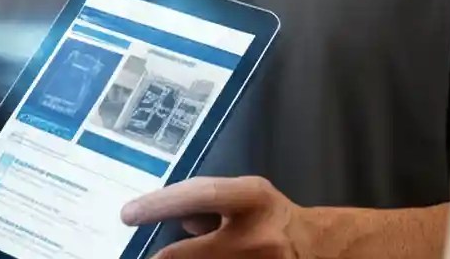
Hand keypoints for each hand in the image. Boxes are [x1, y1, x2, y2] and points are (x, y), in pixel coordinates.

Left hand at [122, 177, 313, 258]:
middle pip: (195, 251)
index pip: (200, 196)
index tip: (129, 214)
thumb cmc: (273, 217)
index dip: (161, 204)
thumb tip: (172, 218)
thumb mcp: (245, 198)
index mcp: (254, 199)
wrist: (320, 248)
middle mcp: (260, 236)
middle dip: (165, 257)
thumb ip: (208, 203)